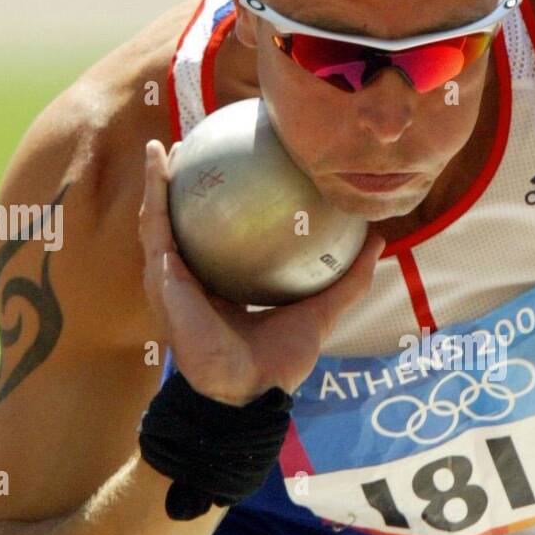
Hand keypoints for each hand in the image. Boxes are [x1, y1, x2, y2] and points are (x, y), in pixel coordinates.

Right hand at [138, 139, 384, 401]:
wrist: (249, 389)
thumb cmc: (279, 362)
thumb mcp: (321, 311)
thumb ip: (348, 280)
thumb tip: (379, 241)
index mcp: (221, 293)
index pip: (217, 246)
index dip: (222, 213)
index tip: (236, 177)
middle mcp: (191, 284)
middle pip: (183, 228)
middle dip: (183, 191)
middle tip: (199, 152)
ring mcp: (170, 280)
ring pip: (158, 219)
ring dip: (159, 180)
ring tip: (168, 145)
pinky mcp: (162, 275)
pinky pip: (155, 223)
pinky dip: (155, 188)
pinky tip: (160, 157)